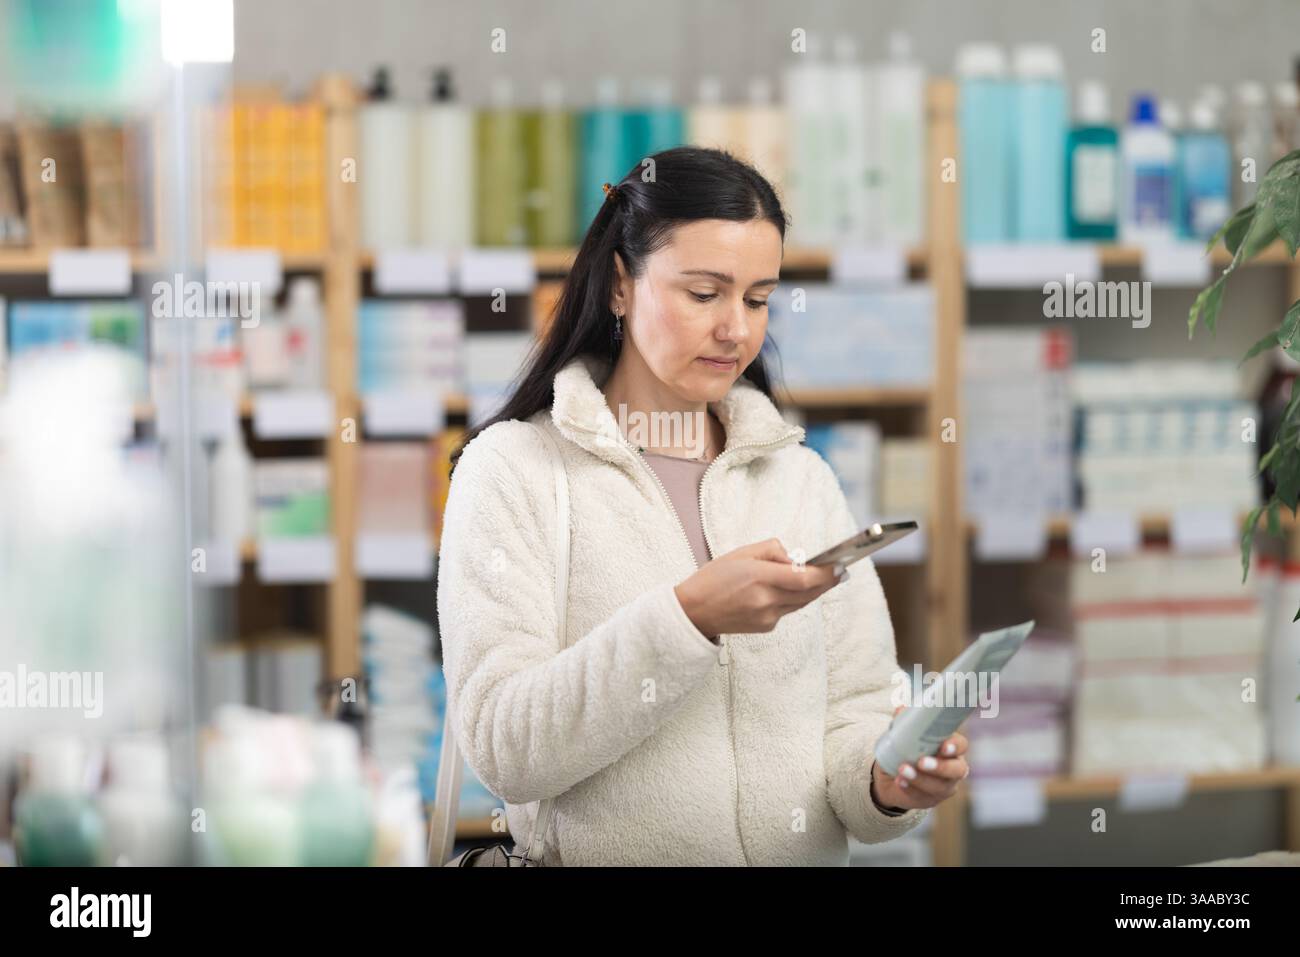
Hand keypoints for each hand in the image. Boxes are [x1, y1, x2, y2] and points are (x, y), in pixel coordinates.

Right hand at [674, 538, 844, 640]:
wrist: (694, 612)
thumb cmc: (714, 578)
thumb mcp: (741, 552)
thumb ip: (772, 551)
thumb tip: (795, 558)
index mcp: (759, 577)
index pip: (805, 578)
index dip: (826, 573)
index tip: (839, 564)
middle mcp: (766, 600)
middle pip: (809, 592)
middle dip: (827, 581)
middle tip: (840, 570)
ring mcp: (767, 617)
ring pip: (802, 602)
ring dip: (813, 590)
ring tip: (825, 577)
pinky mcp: (766, 627)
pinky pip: (787, 610)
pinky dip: (792, 599)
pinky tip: (788, 590)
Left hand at [870, 704, 969, 811]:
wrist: (892, 775)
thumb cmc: (905, 750)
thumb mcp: (903, 735)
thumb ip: (905, 722)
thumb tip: (901, 708)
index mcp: (950, 748)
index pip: (961, 745)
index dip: (955, 746)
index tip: (944, 746)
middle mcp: (953, 768)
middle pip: (957, 770)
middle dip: (940, 767)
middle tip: (921, 761)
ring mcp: (944, 787)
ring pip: (939, 786)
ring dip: (920, 778)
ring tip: (902, 770)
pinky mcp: (930, 800)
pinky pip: (923, 797)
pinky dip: (910, 788)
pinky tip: (900, 781)